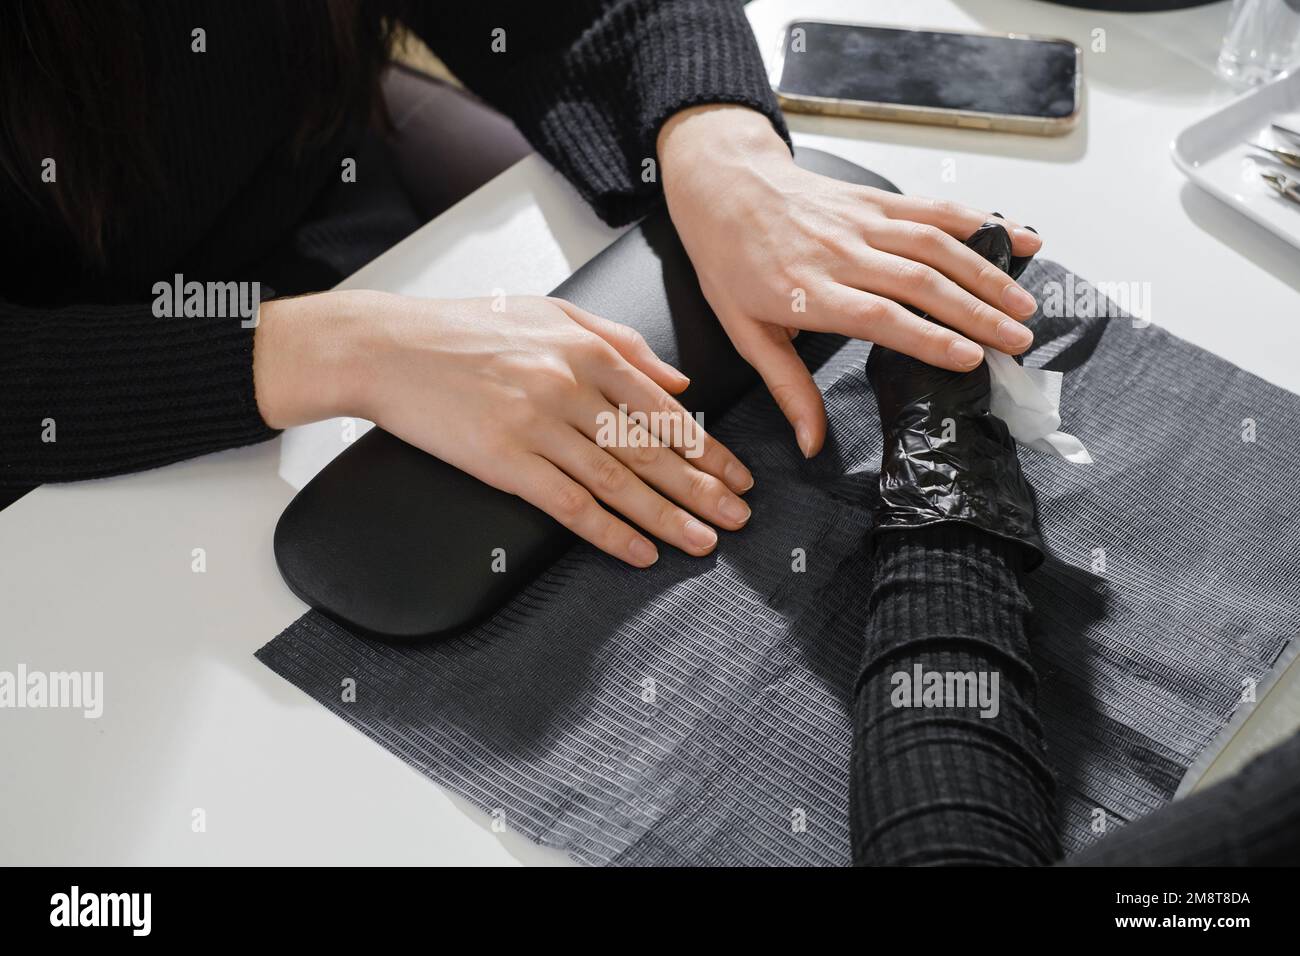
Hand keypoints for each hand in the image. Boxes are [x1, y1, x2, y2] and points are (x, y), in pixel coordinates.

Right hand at [254, 290, 753, 566]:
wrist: (388, 348)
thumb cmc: (465, 329)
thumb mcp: (552, 314)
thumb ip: (620, 344)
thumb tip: (676, 383)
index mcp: (587, 350)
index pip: (664, 409)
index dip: (706, 448)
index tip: (735, 474)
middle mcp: (571, 387)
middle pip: (651, 450)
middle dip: (703, 488)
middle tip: (739, 517)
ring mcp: (539, 426)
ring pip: (620, 481)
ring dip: (669, 517)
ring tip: (705, 542)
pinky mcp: (506, 460)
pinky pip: (571, 505)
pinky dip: (610, 533)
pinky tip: (640, 552)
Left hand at [658, 105, 1043, 457]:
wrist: (725, 186)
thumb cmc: (732, 261)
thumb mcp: (744, 333)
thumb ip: (786, 388)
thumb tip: (811, 443)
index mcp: (807, 291)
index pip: (879, 317)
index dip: (928, 337)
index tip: (970, 359)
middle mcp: (842, 252)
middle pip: (921, 282)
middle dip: (977, 314)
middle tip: (1017, 343)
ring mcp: (864, 222)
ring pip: (937, 245)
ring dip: (987, 275)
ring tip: (1024, 307)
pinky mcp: (878, 201)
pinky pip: (935, 210)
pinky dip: (982, 222)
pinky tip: (1020, 236)